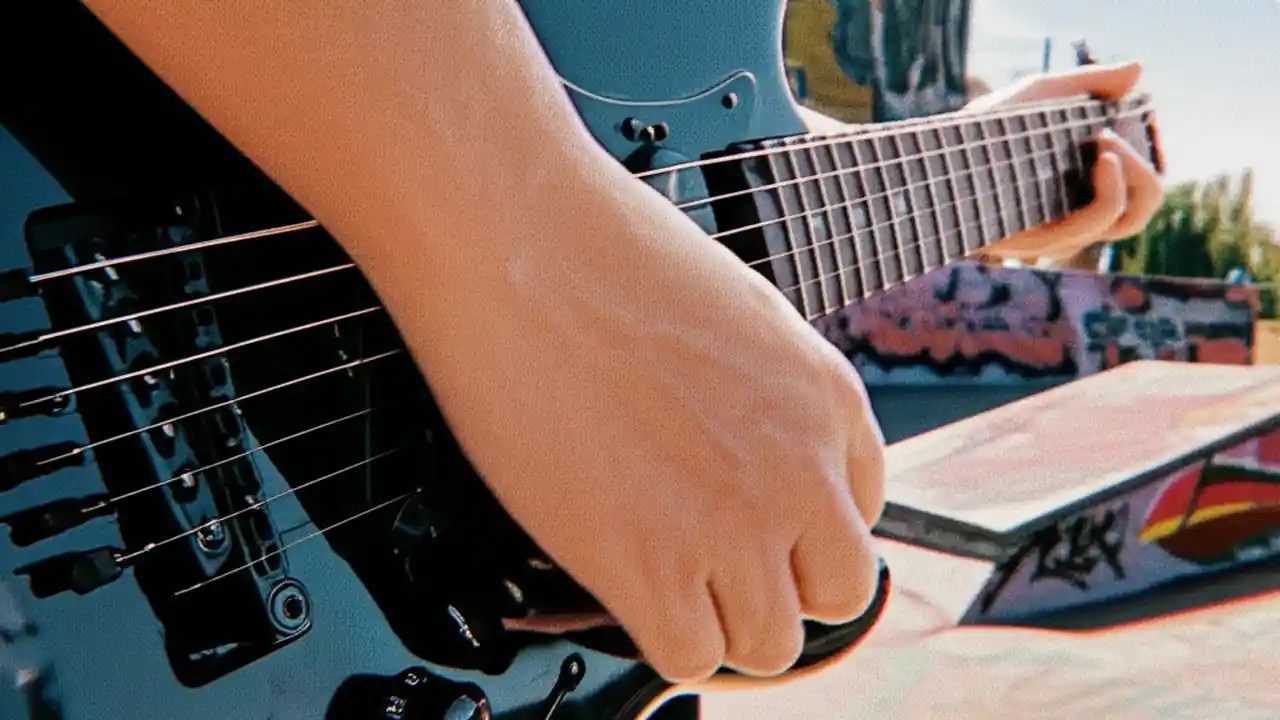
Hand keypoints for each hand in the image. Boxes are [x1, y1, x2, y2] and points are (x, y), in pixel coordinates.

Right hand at [406, 163, 885, 681]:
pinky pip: (690, 655)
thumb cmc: (600, 257)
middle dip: (782, 588)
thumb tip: (752, 453)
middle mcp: (798, 470)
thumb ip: (768, 398)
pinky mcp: (649, 565)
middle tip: (719, 565)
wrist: (514, 243)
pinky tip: (627, 588)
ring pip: (769, 642)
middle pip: (836, 592)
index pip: (860, 513)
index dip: (802, 528)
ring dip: (722, 620)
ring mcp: (731, 523)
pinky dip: (664, 636)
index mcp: (827, 400)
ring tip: (667, 579)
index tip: (758, 526)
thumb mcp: (735, 314)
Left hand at [967, 62, 1164, 260]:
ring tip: (1105, 141)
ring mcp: (1056, 234)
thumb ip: (1087, 83)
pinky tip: (1102, 157)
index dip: (1148, 160)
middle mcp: (1073, 217)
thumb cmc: (981, 130)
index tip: (1124, 122)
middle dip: (1146, 171)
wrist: (930, 160)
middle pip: (1140, 212)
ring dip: (1131, 175)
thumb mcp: (1038, 94)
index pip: (1139, 189)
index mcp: (1082, 189)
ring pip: (1125, 221)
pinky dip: (1110, 192)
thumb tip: (1139, 69)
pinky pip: (1090, 227)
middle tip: (1112, 136)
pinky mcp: (1034, 243)